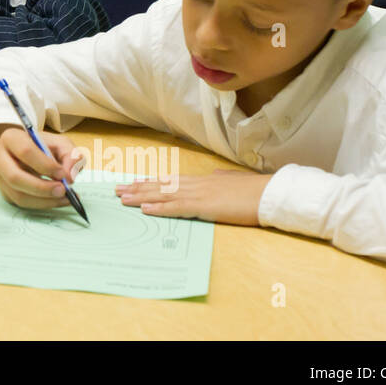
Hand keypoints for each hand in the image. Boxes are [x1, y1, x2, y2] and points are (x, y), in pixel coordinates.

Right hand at [0, 123, 85, 210]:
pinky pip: (21, 203)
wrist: (24, 152)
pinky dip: (41, 204)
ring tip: (64, 198)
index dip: (45, 165)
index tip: (62, 174)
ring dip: (44, 200)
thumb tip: (69, 177)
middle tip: (63, 190)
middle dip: (42, 187)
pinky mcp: (3, 190)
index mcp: (11, 138)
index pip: (25, 151)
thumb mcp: (59, 143)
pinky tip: (56, 200)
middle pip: (15, 177)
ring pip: (17, 194)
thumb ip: (70, 155)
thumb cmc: (41, 146)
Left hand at [115, 169, 271, 224]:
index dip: (150, 182)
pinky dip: (158, 209)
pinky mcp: (203, 207)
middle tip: (117, 190)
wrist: (268, 193)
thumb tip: (215, 175)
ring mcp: (197, 194)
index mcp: (202, 180)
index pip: (169, 180)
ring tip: (122, 198)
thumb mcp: (234, 181)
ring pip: (162, 195)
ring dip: (140, 197)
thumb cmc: (254, 190)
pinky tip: (144, 209)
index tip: (133, 182)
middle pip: (160, 186)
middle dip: (137, 188)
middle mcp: (195, 184)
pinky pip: (176, 208)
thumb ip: (222, 178)